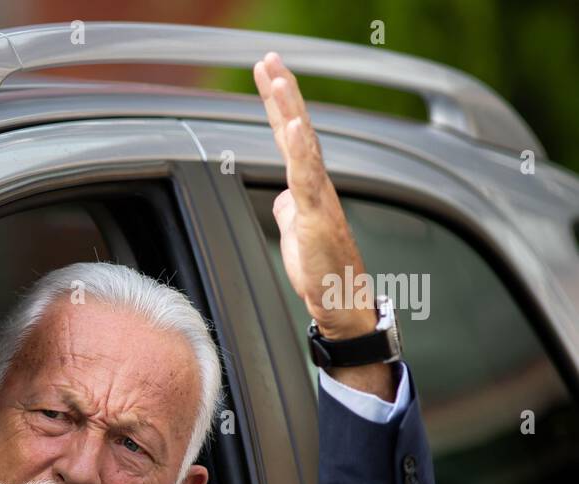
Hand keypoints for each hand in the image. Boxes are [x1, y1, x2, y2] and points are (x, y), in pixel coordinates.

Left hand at [254, 52, 372, 337]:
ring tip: (277, 79)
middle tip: (268, 59)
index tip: (267, 73)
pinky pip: (309, 177)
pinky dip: (302, 150)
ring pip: (303, 145)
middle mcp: (315, 184)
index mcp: (306, 186)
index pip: (289, 137)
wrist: (340, 300)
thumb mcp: (296, 232)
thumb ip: (288, 208)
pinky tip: (296, 126)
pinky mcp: (318, 217)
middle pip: (296, 130)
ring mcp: (319, 197)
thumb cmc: (322, 269)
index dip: (277, 105)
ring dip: (289, 110)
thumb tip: (280, 198)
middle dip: (282, 92)